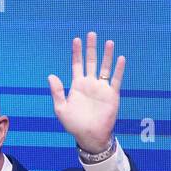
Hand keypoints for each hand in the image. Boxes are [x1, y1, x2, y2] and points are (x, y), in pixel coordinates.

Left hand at [47, 31, 123, 153]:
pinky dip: (118, 70)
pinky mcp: (112, 94)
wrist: (89, 136)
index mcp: (77, 86)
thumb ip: (57, 92)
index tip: (76, 39)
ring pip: (104, 67)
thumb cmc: (73, 124)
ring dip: (106, 55)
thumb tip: (51, 76)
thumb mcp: (61, 109)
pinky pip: (116, 79)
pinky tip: (120, 59)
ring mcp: (101, 88)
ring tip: (108, 42)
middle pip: (91, 62)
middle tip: (91, 34)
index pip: (77, 65)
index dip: (76, 53)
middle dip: (91, 48)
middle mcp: (90, 84)